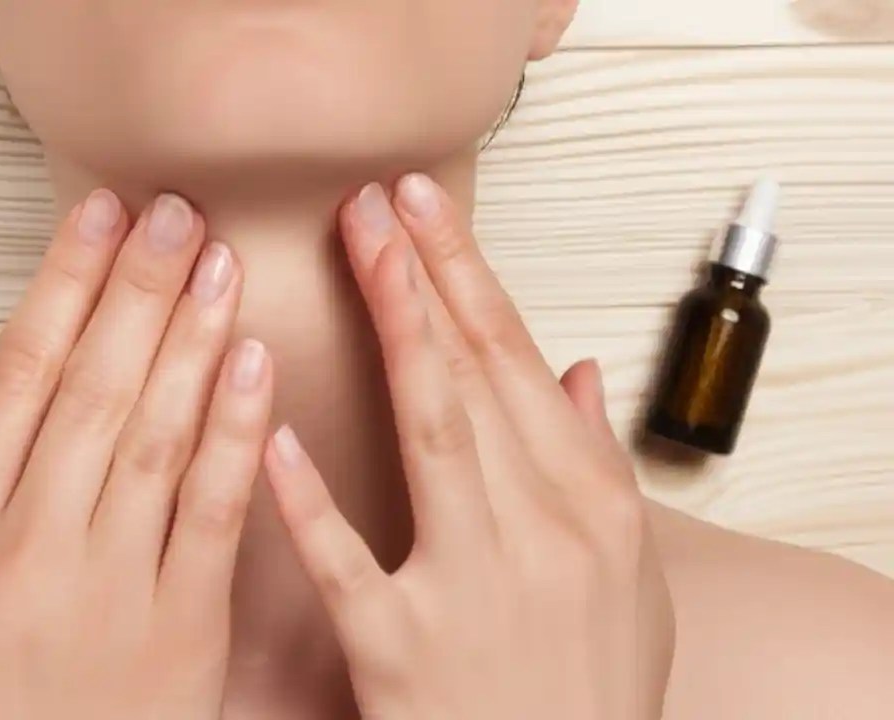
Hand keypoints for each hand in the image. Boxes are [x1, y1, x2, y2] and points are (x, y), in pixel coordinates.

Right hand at [0, 190, 274, 719]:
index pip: (14, 378)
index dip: (61, 287)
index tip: (94, 215)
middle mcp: (26, 550)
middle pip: (92, 389)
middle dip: (136, 288)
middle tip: (174, 209)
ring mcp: (108, 589)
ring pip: (156, 436)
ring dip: (191, 338)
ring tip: (218, 259)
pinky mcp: (181, 631)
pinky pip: (214, 515)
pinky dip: (235, 433)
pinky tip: (252, 362)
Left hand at [263, 177, 674, 718]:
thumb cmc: (591, 690)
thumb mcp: (632, 579)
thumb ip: (601, 469)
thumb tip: (579, 375)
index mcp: (593, 507)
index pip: (521, 364)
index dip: (469, 278)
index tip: (426, 207)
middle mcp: (540, 532)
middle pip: (478, 375)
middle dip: (426, 276)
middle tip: (378, 197)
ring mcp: (470, 587)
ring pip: (433, 435)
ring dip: (396, 333)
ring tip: (357, 252)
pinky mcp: (400, 647)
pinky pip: (346, 559)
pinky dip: (308, 495)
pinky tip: (271, 428)